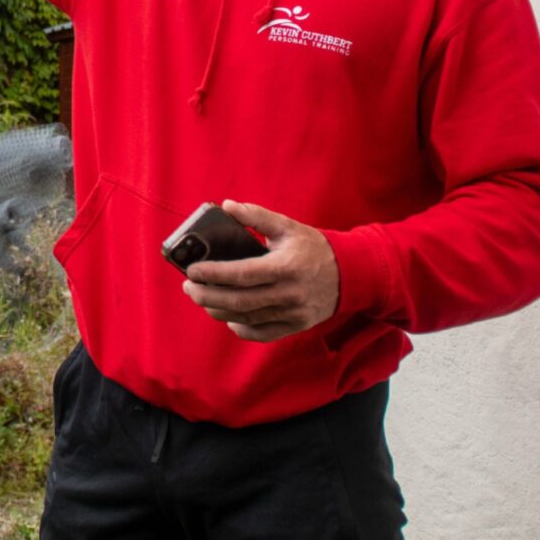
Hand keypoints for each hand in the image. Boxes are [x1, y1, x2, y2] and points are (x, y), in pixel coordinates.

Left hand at [181, 199, 339, 341]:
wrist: (351, 274)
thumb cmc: (314, 247)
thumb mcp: (287, 227)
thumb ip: (256, 216)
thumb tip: (227, 206)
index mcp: (285, 267)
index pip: (243, 274)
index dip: (214, 274)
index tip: (192, 270)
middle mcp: (289, 294)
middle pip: (240, 301)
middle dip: (207, 295)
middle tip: (188, 287)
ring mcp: (293, 313)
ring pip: (247, 318)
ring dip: (218, 310)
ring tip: (201, 298)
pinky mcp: (295, 326)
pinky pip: (262, 333)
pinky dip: (241, 328)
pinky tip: (227, 318)